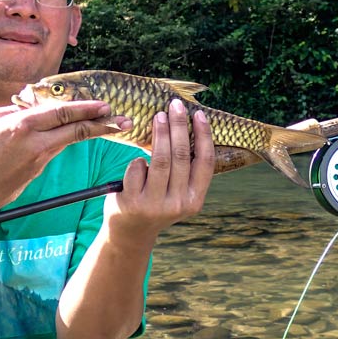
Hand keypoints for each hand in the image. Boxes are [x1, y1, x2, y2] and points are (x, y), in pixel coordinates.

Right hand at [0, 101, 131, 219]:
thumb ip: (8, 111)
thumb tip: (26, 105)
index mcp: (20, 125)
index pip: (62, 111)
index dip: (87, 107)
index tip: (106, 104)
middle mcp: (33, 143)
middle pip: (75, 129)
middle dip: (103, 123)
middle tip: (125, 119)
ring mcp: (35, 161)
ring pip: (68, 142)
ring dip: (92, 133)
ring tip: (114, 127)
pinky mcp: (33, 174)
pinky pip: (52, 153)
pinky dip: (67, 143)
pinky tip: (78, 137)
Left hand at [105, 99, 214, 242]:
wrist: (131, 232)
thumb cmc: (157, 204)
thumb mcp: (178, 194)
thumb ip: (185, 171)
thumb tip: (189, 127)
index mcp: (194, 200)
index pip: (205, 163)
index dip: (204, 136)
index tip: (199, 114)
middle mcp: (177, 204)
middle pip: (181, 156)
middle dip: (178, 126)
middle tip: (175, 106)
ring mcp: (153, 204)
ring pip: (159, 159)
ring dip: (159, 133)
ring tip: (158, 116)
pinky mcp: (132, 202)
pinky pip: (136, 168)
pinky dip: (137, 160)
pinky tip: (138, 161)